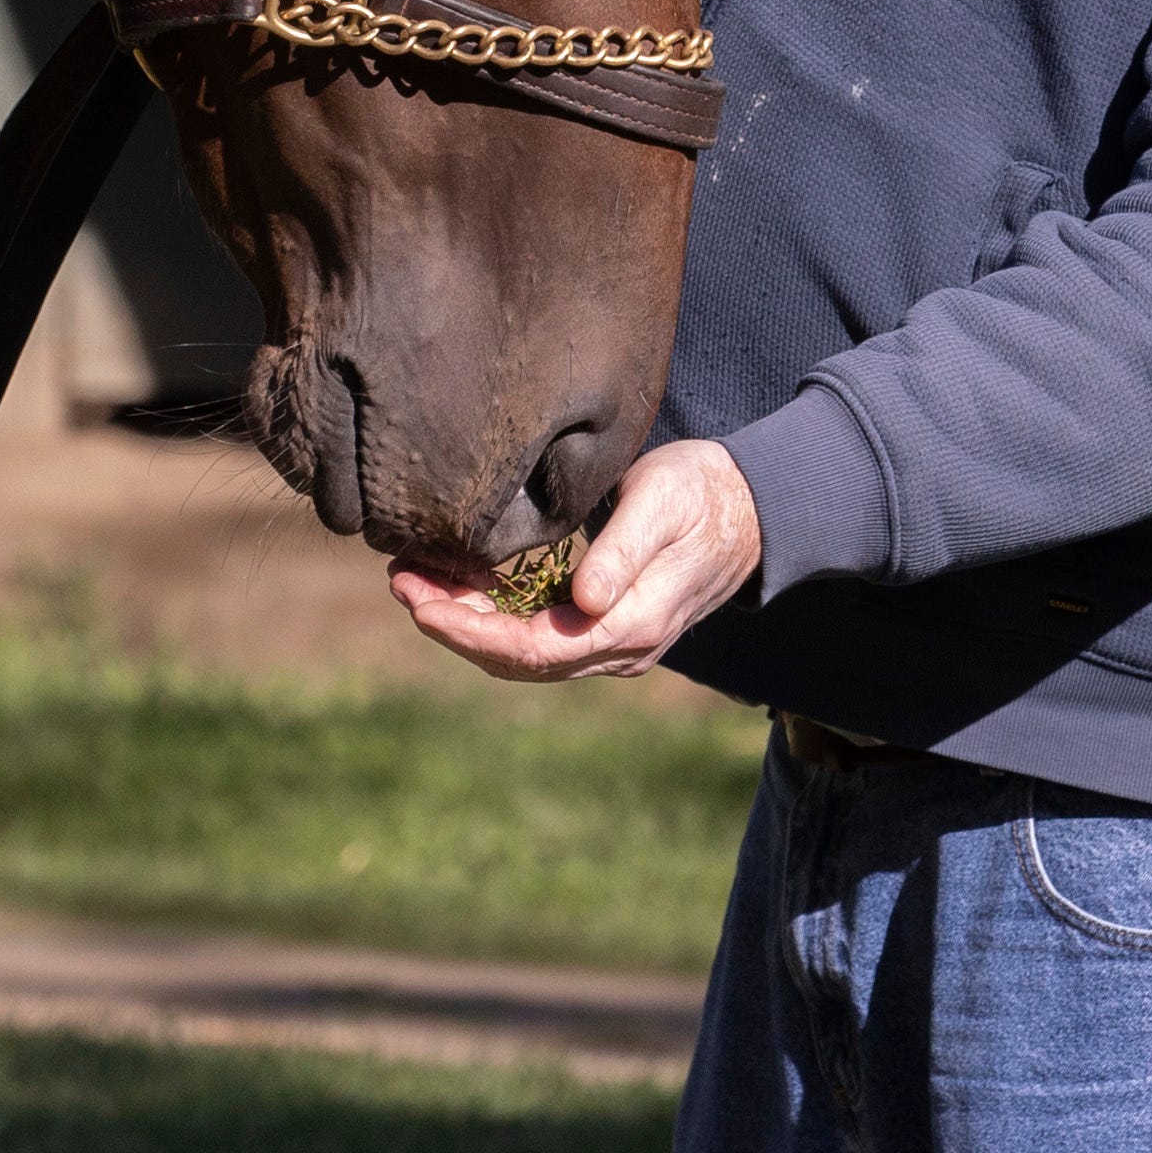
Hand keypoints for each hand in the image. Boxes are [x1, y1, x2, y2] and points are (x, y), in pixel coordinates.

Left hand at [388, 439, 762, 682]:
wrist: (752, 509)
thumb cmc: (703, 492)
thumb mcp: (663, 503)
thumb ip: (624, 551)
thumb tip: (584, 601)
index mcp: (630, 625)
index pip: (532, 649)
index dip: (469, 631)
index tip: (419, 601)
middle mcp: (619, 648)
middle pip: (518, 660)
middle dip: (452, 626)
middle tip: (399, 581)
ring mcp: (613, 643)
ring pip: (523, 652)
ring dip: (466, 621)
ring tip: (415, 579)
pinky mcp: (606, 625)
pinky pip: (538, 636)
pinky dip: (492, 614)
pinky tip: (462, 582)